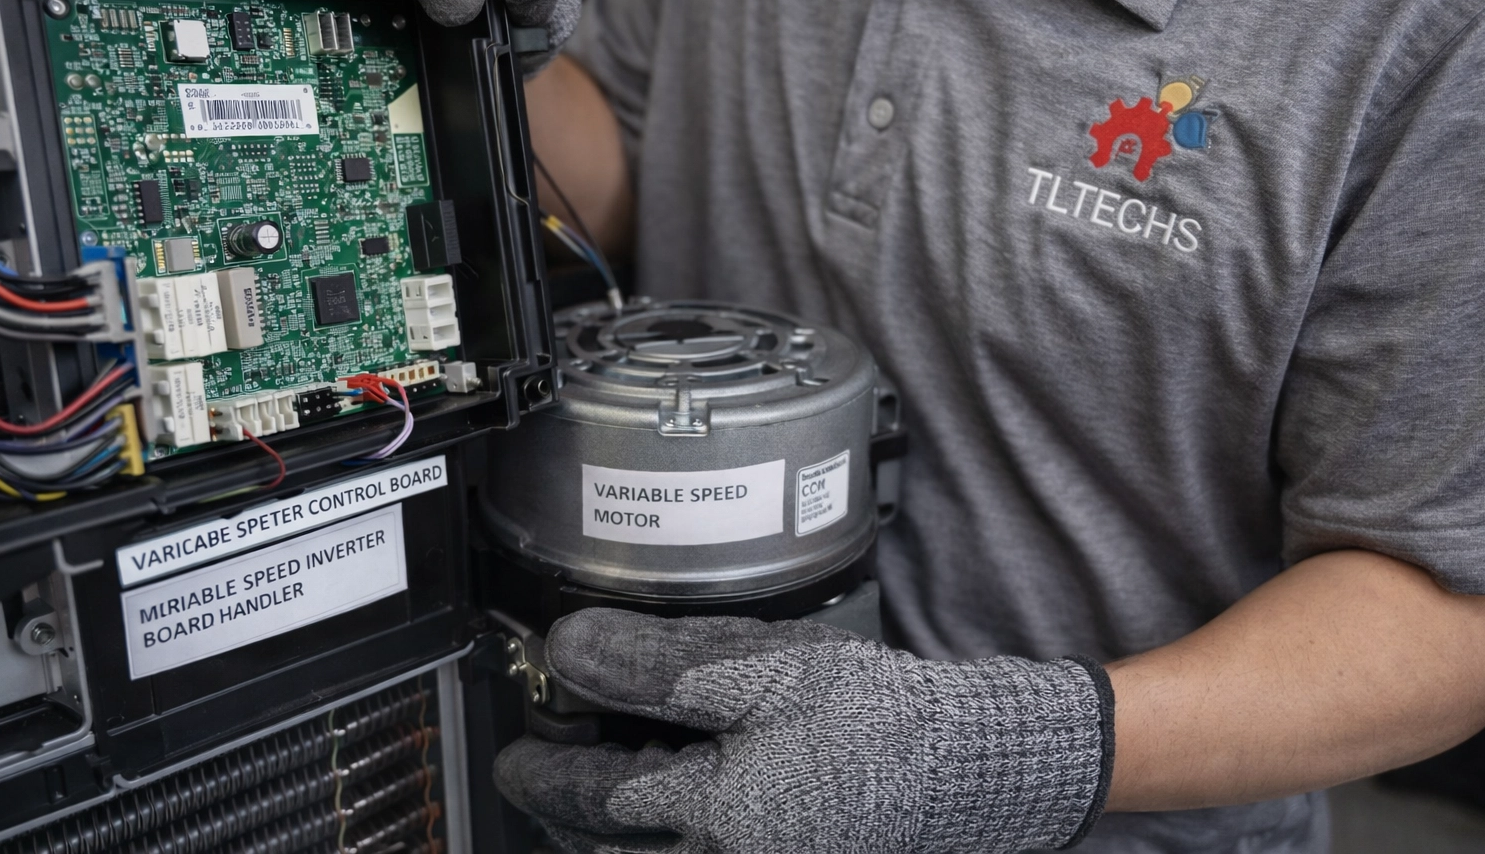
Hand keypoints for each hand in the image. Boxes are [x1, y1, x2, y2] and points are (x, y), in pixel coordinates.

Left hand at [494, 609, 1113, 853]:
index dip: (544, 770)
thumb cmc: (875, 718)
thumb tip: (574, 650)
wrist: (970, 767)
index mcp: (716, 815)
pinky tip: (673, 800)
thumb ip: (657, 664)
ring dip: (610, 832)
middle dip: (568, 815)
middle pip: (613, 850)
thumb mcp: (761, 671)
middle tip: (534, 779)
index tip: (514, 755)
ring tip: (589, 794)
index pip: (595, 797)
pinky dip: (665, 834)